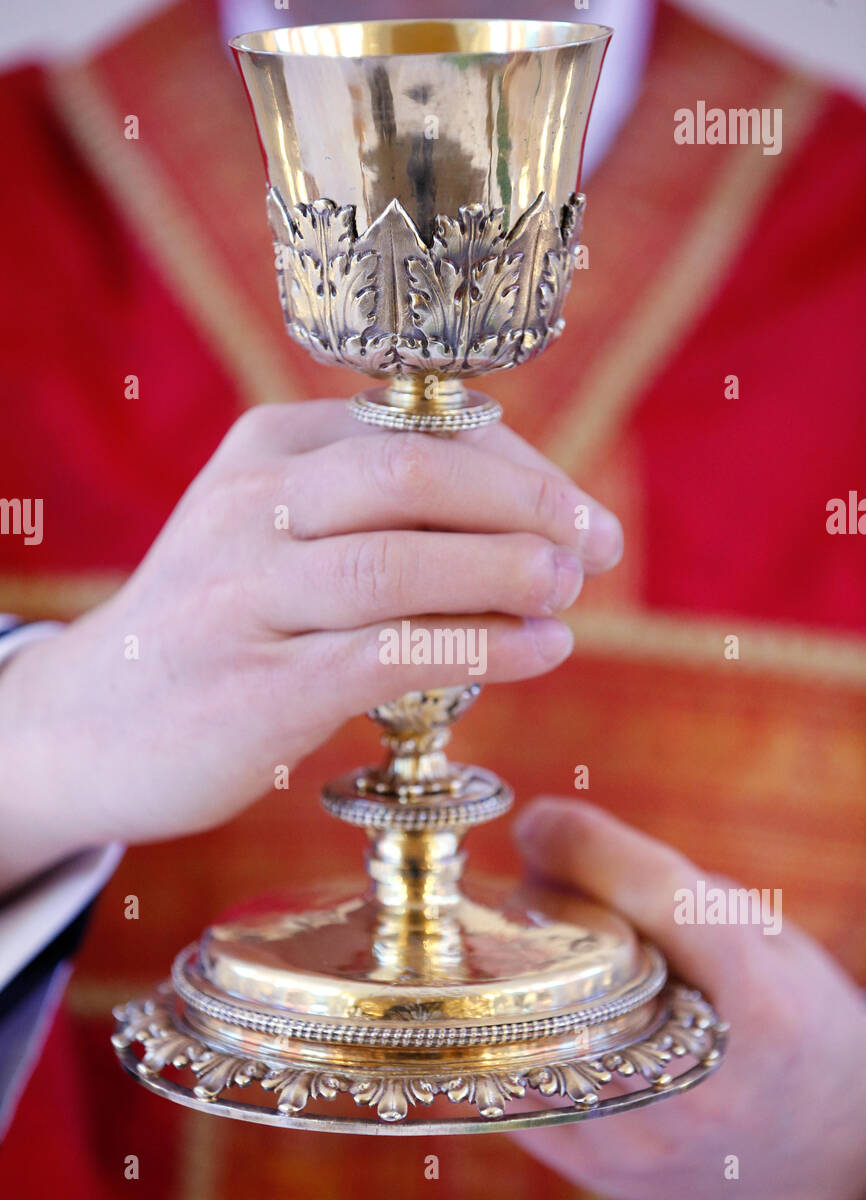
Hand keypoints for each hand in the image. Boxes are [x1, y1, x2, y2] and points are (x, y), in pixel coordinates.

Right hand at [0, 402, 621, 891]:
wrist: (84, 726)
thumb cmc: (211, 630)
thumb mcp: (267, 536)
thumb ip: (369, 518)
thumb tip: (520, 529)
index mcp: (266, 452)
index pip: (417, 431)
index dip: (519, 469)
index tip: (579, 514)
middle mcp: (252, 509)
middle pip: (415, 474)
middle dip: (527, 505)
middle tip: (594, 546)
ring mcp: (247, 596)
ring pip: (400, 560)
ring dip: (508, 570)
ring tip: (569, 592)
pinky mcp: (257, 688)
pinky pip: (390, 652)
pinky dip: (481, 646)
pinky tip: (539, 651)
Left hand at [512, 797, 865, 1199]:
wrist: (826, 1147)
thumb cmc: (792, 1015)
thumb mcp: (762, 935)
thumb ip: (666, 893)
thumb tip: (541, 847)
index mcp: (761, 1005)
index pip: (658, 900)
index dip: (586, 845)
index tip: (542, 819)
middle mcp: (700, 1083)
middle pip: (575, 972)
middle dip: (530, 916)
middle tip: (513, 883)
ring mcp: (643, 1138)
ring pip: (525, 1035)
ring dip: (499, 977)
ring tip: (500, 940)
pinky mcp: (598, 1171)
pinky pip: (514, 1084)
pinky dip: (506, 1034)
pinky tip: (517, 1004)